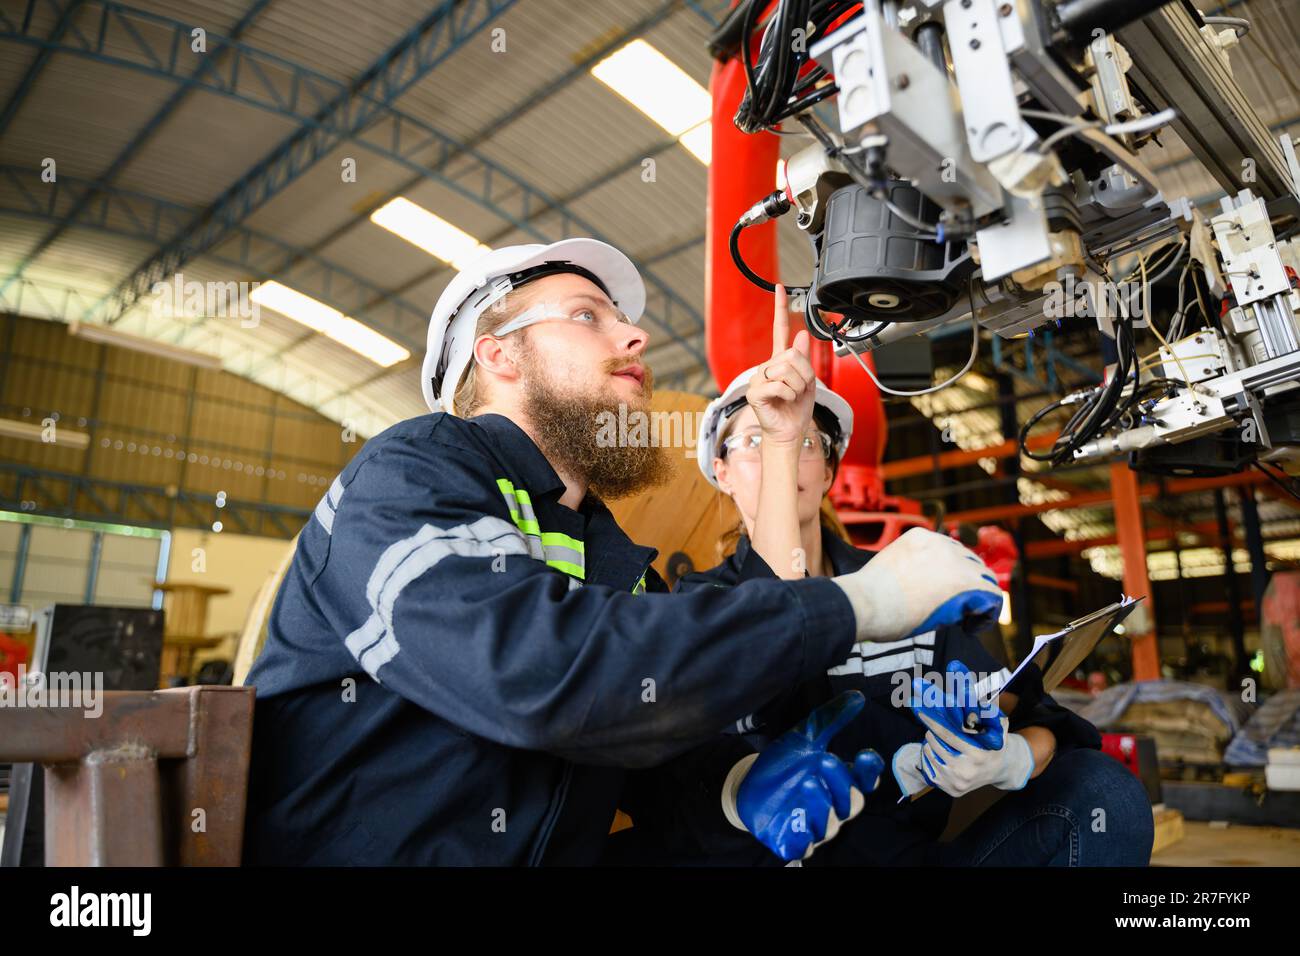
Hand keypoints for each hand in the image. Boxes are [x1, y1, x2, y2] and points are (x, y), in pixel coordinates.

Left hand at [722, 691, 884, 861]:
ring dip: (821, 804)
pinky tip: (795, 822)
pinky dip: (801, 837)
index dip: (869, 771)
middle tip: (826, 760)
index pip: (865, 781)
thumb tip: (857, 696)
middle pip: (850, 802)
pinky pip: (803, 845)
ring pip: (830, 824)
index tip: (867, 755)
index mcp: (840, 782)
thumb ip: (830, 719)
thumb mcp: (804, 737)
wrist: (749, 785)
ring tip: (808, 782)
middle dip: (841, 782)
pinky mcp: (792, 840)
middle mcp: (833, 806)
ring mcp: (814, 826)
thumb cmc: (785, 763)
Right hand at [746, 284, 815, 445]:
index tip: (780, 288)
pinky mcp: (755, 392)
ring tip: (791, 397)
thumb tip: (802, 335)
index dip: (780, 308)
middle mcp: (767, 366)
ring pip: (788, 370)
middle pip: (792, 355)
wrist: (789, 432)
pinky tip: (783, 402)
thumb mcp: (808, 381)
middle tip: (800, 389)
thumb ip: (804, 359)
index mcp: (779, 361)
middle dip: (804, 375)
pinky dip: (790, 396)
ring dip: (798, 387)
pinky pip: (781, 386)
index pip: (780, 329)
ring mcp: (758, 378)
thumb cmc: (796, 409)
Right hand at [829, 527, 1004, 641]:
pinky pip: (992, 597)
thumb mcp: (889, 570)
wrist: (865, 602)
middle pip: (970, 563)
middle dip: (966, 585)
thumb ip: (910, 571)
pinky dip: (985, 614)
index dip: (950, 575)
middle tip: (954, 609)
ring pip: (985, 578)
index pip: (950, 552)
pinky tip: (970, 626)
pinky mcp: (966, 583)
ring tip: (964, 619)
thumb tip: (921, 590)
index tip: (942, 593)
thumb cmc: (867, 596)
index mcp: (921, 537)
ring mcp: (955, 562)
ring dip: (977, 598)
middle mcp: (941, 543)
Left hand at [892, 660, 1032, 797]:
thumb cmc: (996, 741)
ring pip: (930, 752)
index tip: (918, 706)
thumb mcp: (996, 723)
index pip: (947, 734)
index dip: (932, 719)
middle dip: (933, 728)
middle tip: (933, 719)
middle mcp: (965, 771)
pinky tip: (944, 753)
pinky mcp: (948, 790)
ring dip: (932, 742)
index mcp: (976, 755)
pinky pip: (928, 766)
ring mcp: (955, 783)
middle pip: (935, 742)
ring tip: (945, 739)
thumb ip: (982, 705)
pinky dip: (932, 756)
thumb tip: (962, 675)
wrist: (1002, 770)